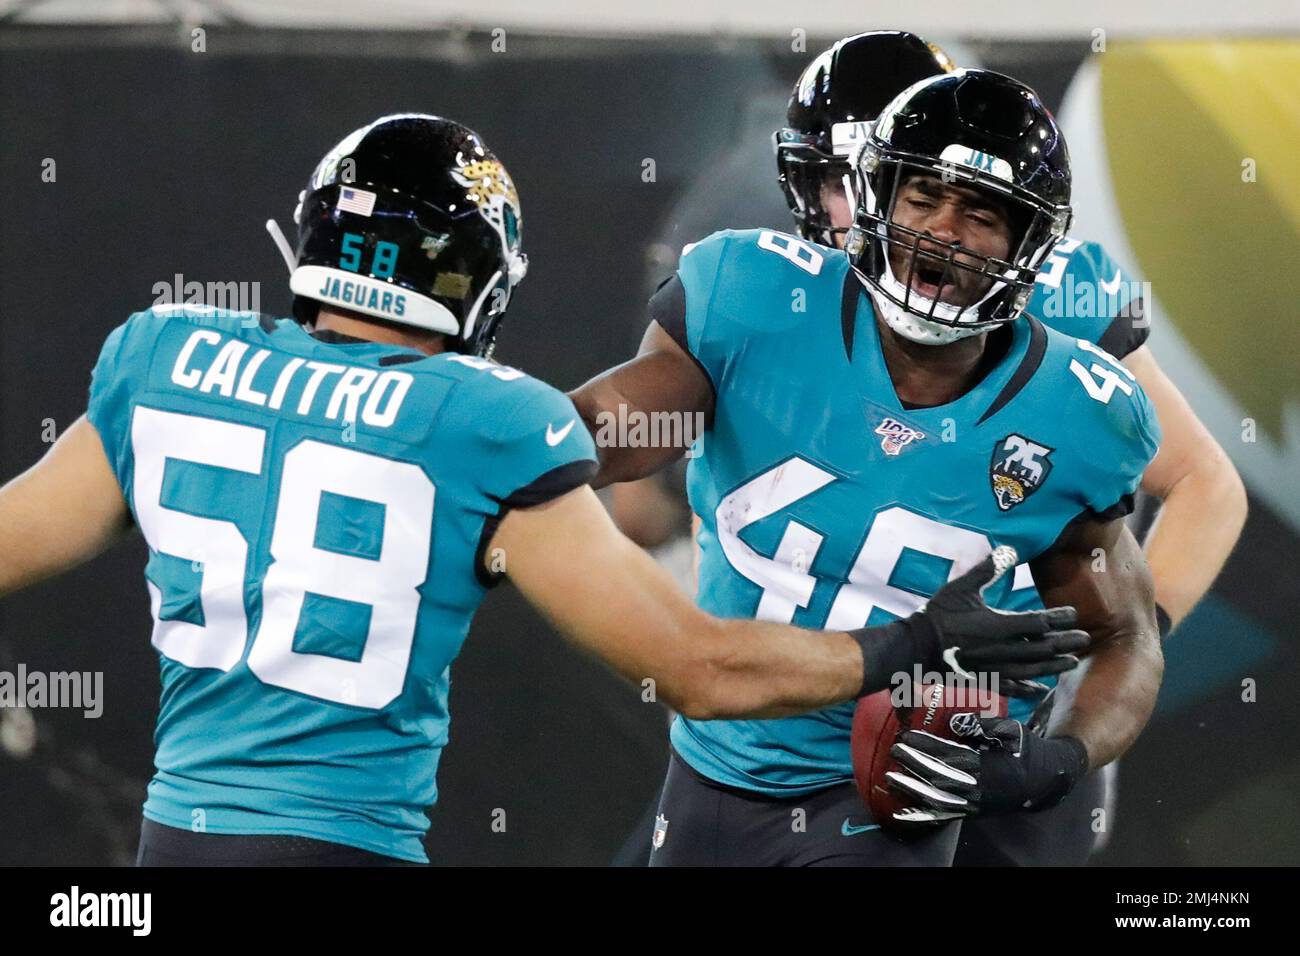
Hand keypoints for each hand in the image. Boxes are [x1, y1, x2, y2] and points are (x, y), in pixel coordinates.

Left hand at [884, 717, 1090, 826]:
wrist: (1042, 781)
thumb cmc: (1023, 749)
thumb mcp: (1010, 729)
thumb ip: (982, 724)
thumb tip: (956, 721)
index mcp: (985, 764)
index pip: (947, 754)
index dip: (925, 745)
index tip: (906, 735)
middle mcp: (977, 787)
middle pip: (937, 776)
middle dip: (913, 763)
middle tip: (895, 749)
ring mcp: (973, 803)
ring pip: (936, 799)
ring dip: (911, 789)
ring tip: (891, 778)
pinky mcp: (971, 813)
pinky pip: (943, 817)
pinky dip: (921, 817)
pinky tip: (901, 814)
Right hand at [914, 545, 1088, 683]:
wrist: (916, 647)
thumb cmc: (938, 614)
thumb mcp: (961, 587)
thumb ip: (987, 569)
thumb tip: (1009, 549)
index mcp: (997, 624)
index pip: (1038, 622)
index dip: (1058, 618)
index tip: (1072, 614)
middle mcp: (1001, 649)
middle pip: (1042, 647)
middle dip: (1065, 642)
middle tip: (1085, 639)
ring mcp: (994, 667)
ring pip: (1032, 669)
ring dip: (1054, 665)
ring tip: (1073, 662)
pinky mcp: (984, 679)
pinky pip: (1012, 687)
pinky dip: (1029, 689)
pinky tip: (1041, 689)